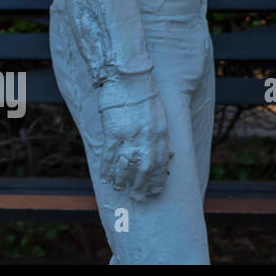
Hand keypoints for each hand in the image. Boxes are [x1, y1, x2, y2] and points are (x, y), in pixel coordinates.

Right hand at [98, 71, 172, 199]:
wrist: (129, 79)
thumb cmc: (145, 96)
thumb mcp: (160, 115)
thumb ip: (162, 135)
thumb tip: (169, 155)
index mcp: (160, 132)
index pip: (162, 162)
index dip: (158, 178)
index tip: (155, 190)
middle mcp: (147, 136)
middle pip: (145, 168)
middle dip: (142, 184)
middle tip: (138, 196)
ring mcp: (129, 135)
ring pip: (126, 165)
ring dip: (122, 180)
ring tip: (120, 188)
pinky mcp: (113, 131)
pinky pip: (110, 155)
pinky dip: (107, 168)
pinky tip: (105, 177)